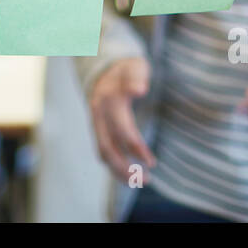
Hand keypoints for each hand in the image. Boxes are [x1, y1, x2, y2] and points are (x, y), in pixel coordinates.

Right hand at [89, 57, 155, 180]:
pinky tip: (128, 174)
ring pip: (103, 152)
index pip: (122, 130)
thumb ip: (136, 77)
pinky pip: (102, 150)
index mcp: (108, 100)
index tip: (152, 163)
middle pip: (108, 148)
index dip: (136, 148)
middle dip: (125, 168)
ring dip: (119, 171)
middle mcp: (98, 114)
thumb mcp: (134, 66)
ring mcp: (95, 122)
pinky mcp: (97, 128)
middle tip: (147, 180)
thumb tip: (140, 90)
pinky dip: (114, 165)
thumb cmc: (125, 68)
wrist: (103, 66)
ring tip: (140, 181)